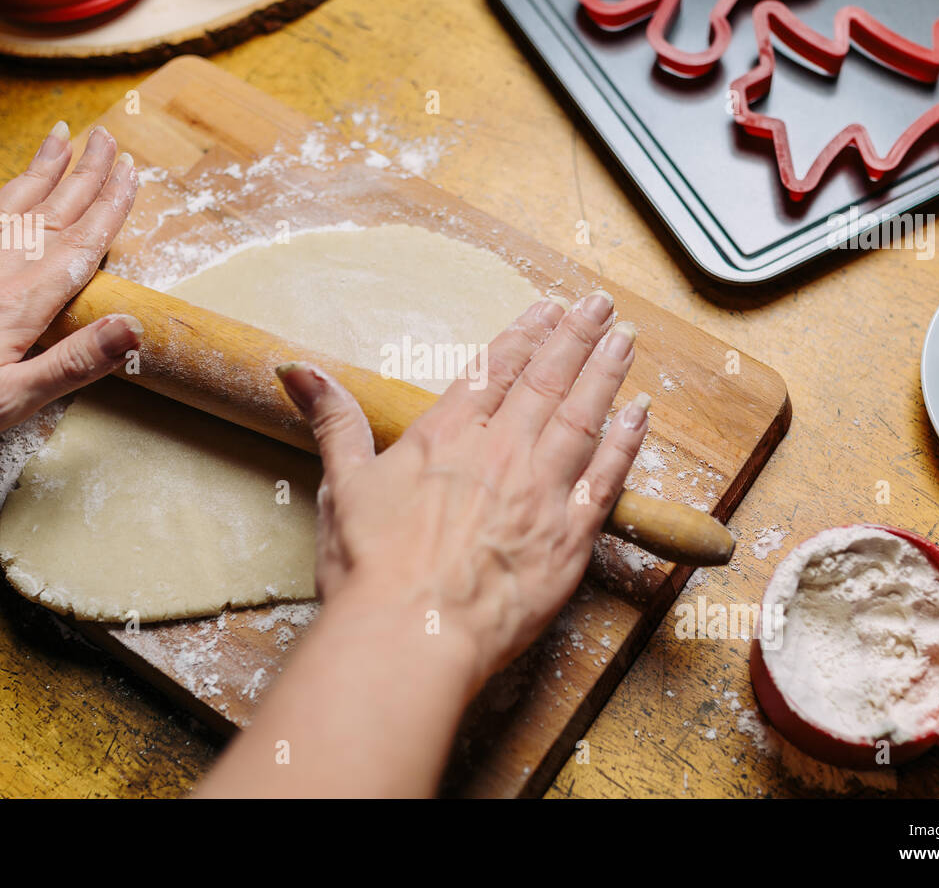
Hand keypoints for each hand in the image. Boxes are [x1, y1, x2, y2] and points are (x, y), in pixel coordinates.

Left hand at [0, 124, 141, 468]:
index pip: (80, 248)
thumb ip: (73, 362)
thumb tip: (132, 328)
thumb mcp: (8, 402)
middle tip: (111, 139)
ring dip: (38, 170)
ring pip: (5, 205)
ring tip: (62, 138)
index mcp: (19, 306)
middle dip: (85, 175)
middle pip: (50, 215)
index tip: (134, 175)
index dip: (110, 209)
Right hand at [277, 291, 648, 692]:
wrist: (411, 635)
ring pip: (583, 417)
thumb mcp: (341, 485)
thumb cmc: (370, 569)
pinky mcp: (570, 537)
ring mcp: (541, 492)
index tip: (548, 308)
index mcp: (447, 437)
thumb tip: (297, 370)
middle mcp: (501, 452)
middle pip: (546, 381)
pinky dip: (627, 442)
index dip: (524, 335)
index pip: (494, 371)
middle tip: (599, 304)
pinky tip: (641, 414)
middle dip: (576, 337)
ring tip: (625, 339)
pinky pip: (608, 478)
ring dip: (606, 374)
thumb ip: (333, 421)